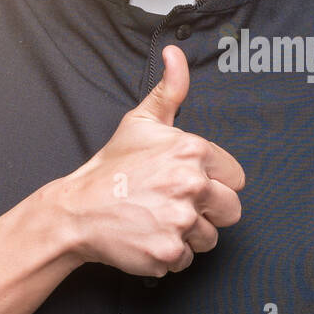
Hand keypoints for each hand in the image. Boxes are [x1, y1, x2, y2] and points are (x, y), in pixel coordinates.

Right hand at [58, 44, 245, 277]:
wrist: (76, 210)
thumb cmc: (111, 167)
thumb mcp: (141, 120)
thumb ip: (170, 88)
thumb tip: (176, 54)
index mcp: (193, 151)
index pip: (236, 177)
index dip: (213, 182)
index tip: (187, 183)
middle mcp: (192, 185)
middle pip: (231, 211)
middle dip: (208, 212)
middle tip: (174, 205)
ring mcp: (181, 220)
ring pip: (210, 238)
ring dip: (188, 235)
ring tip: (157, 219)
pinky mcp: (168, 252)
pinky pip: (186, 260)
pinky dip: (168, 255)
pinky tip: (147, 236)